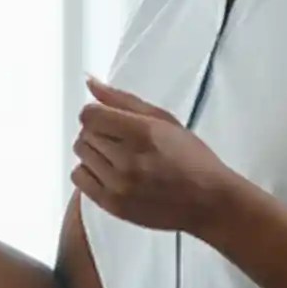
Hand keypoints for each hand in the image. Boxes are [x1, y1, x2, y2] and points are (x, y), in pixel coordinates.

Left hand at [72, 78, 238, 235]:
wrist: (208, 202)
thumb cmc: (192, 158)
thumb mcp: (164, 120)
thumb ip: (123, 100)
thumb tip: (90, 82)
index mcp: (143, 133)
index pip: (90, 114)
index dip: (97, 113)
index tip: (111, 119)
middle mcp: (128, 159)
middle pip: (85, 133)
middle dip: (98, 131)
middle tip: (120, 139)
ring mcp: (118, 184)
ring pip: (81, 154)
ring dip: (94, 151)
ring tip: (117, 157)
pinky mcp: (113, 205)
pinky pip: (79, 178)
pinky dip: (89, 172)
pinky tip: (109, 172)